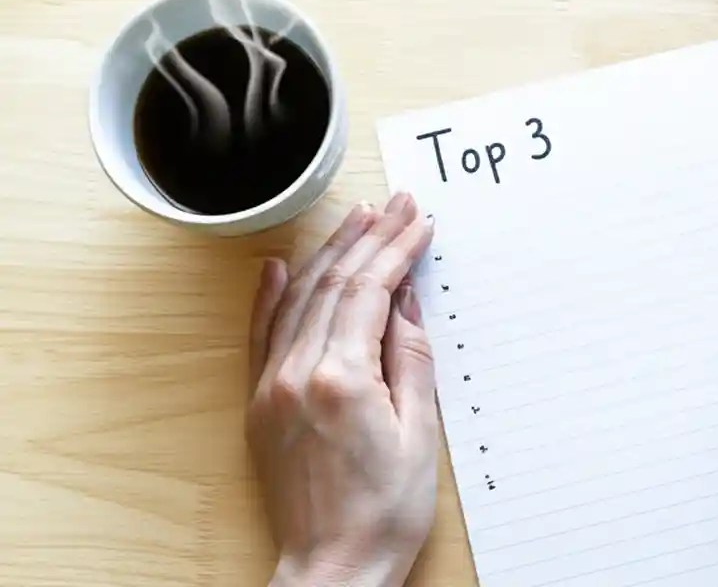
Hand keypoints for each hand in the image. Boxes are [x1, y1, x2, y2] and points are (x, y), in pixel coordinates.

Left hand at [246, 194, 437, 586]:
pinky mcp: (260, 405)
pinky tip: (282, 265)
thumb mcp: (419, 434)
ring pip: (300, 301)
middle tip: (393, 204)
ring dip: (330, 255)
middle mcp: (297, 374)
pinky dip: (272, 296)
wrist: (333, 567)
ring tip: (356, 219)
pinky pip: (263, 335)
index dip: (396, 251)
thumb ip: (411, 359)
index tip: (418, 221)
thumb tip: (405, 302)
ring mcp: (272, 387)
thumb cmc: (385, 512)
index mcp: (341, 378)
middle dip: (368, 238)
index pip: (370, 292)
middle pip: (334, 285)